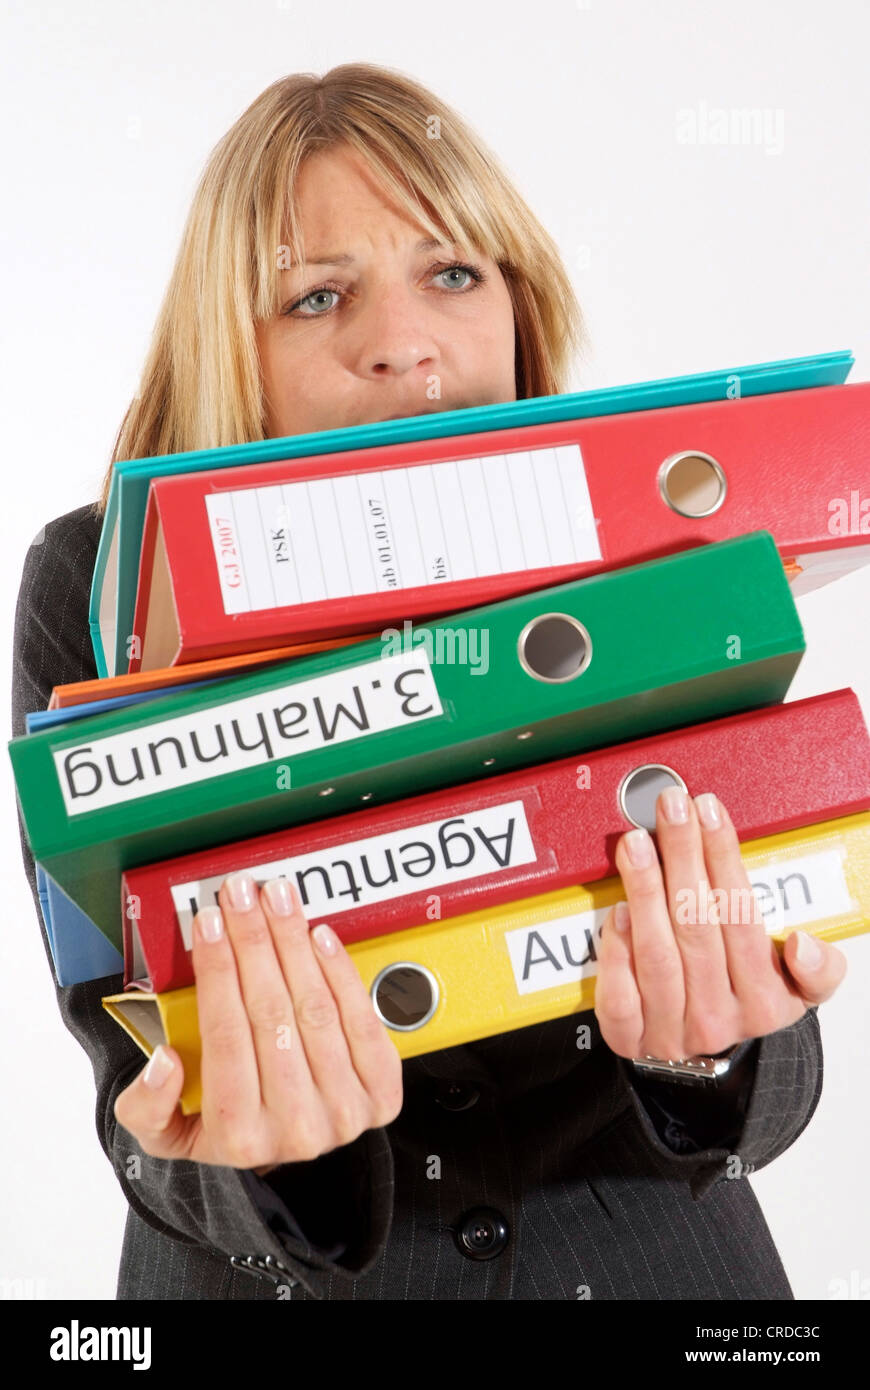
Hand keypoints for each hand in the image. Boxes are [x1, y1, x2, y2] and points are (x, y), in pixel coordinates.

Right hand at [113, 874, 402, 1169]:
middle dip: (252, 940)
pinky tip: (318, 935)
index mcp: (238, 1138)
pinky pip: (360, 1018)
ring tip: (276, 899)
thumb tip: (163, 1061)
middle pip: (271, 1013)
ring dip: (293, 942)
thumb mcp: (165, 1133)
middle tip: (240, 894)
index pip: (225, 1035)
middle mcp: (296, 1129)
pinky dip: (339, 970)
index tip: (207, 923)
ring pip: (314, 1008)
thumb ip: (146, 1107)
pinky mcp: (380, 1093)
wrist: (285, 1146)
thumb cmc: (226, 1126)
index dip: (216, 970)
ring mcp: (344, 1112)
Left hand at [594, 789, 847, 1060]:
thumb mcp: (796, 988)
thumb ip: (817, 970)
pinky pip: (620, 996)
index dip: (724, 859)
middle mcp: (718, 1018)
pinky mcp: (629, 1036)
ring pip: (657, 955)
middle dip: (682, 855)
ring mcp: (671, 1030)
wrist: (702, 1059)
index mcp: (766, 1002)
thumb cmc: (742, 998)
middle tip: (670, 808)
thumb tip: (804, 945)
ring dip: (645, 890)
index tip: (710, 813)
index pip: (742, 917)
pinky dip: (617, 952)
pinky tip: (616, 910)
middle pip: (697, 926)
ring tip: (637, 842)